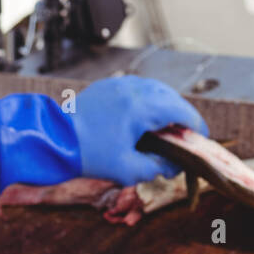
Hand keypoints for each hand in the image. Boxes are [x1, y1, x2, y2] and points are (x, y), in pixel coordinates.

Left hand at [71, 75, 207, 185]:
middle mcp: (135, 89)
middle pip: (173, 99)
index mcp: (143, 106)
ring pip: (157, 91)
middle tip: (184, 140)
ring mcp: (121, 84)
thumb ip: (158, 167)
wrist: (52, 139)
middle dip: (182, 118)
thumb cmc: (89, 155)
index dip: (197, 128)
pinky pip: (139, 90)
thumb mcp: (129, 170)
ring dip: (166, 108)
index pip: (183, 112)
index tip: (201, 141)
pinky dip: (148, 103)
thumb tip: (173, 166)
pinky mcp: (110, 86)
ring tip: (165, 131)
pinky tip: (143, 121)